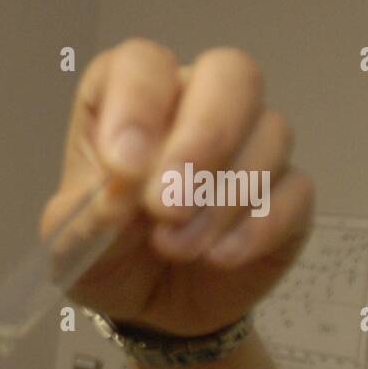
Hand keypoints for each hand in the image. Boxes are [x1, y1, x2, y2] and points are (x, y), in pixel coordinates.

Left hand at [40, 39, 313, 336]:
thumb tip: (119, 197)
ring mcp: (250, 143)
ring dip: (220, 200)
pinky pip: (295, 190)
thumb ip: (86, 218)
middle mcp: (195, 104)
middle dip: (203, 138)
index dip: (137, 103)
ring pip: (269, 133)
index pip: (142, 63)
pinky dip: (258, 227)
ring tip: (174, 248)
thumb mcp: (73, 245)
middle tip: (167, 205)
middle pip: (230, 73)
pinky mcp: (288, 193)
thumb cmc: (105, 255)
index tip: (123, 165)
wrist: (148, 306)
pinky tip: (219, 258)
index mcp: (129, 100)